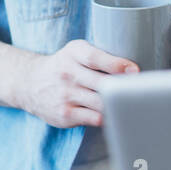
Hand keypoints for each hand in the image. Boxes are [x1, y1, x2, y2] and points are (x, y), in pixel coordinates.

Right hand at [19, 39, 136, 127]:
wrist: (29, 83)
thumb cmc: (65, 66)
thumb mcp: (77, 51)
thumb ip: (102, 55)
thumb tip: (135, 69)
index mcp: (74, 52)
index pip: (95, 58)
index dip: (117, 65)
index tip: (134, 70)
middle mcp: (67, 73)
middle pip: (102, 83)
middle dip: (123, 87)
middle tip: (141, 90)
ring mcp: (65, 95)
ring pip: (100, 102)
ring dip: (118, 103)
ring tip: (134, 103)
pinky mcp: (65, 114)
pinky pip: (94, 118)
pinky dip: (108, 117)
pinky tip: (117, 113)